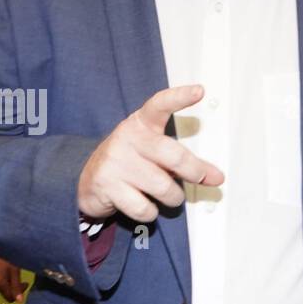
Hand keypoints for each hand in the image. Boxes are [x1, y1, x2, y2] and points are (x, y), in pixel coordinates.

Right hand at [0, 254, 25, 302]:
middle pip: (4, 292)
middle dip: (13, 287)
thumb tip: (19, 302)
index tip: (25, 282)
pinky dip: (0, 278)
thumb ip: (16, 287)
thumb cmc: (7, 255)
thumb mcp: (15, 270)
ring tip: (10, 271)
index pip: (10, 298)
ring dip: (6, 282)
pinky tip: (3, 269)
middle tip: (19, 276)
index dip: (19, 293)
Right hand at [76, 85, 223, 221]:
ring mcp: (116, 162)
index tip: (199, 91)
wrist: (87, 181)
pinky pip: (145, 208)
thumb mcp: (152, 153)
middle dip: (194, 171)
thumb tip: (216, 178)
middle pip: (173, 156)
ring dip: (173, 197)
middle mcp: (127, 138)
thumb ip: (183, 162)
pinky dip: (151, 212)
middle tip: (203, 177)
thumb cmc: (129, 163)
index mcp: (140, 124)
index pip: (160, 105)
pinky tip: (144, 204)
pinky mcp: (107, 186)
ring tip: (168, 195)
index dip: (179, 97)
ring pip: (163, 187)